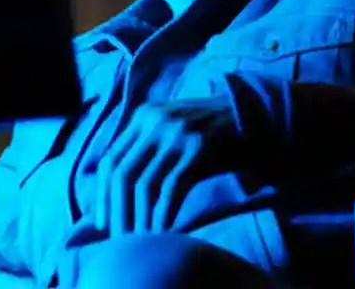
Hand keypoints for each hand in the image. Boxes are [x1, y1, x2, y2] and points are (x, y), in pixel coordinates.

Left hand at [94, 96, 241, 235]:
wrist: (253, 116)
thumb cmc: (209, 132)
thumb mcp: (171, 130)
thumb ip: (145, 148)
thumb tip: (118, 190)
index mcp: (142, 116)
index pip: (109, 159)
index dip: (101, 194)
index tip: (102, 222)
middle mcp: (154, 121)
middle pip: (121, 173)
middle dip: (116, 210)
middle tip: (119, 238)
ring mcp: (176, 134)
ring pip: (144, 184)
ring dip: (140, 217)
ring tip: (141, 240)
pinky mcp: (198, 149)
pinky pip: (172, 188)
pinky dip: (164, 213)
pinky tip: (165, 231)